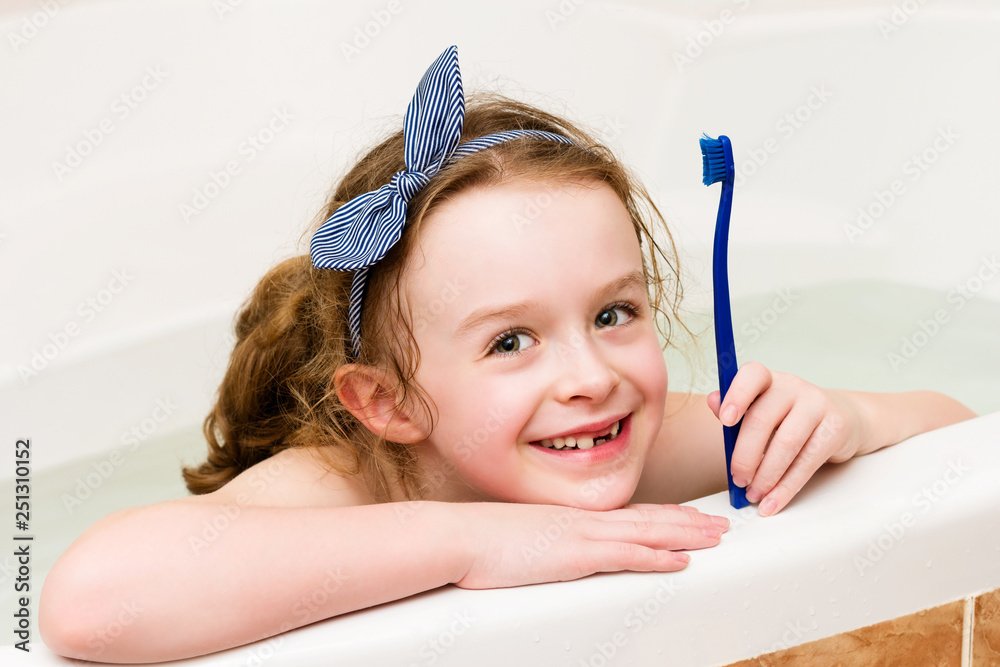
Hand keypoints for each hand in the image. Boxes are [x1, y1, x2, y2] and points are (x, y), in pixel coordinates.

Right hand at [452, 503, 728, 589]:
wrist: (460, 536)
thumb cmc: (481, 541)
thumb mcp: (521, 539)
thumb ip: (544, 543)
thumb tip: (551, 553)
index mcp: (573, 518)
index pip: (628, 515)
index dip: (662, 515)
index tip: (687, 517)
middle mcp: (584, 521)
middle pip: (648, 519)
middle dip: (687, 522)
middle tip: (720, 524)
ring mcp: (583, 535)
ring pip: (647, 532)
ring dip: (686, 535)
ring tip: (716, 537)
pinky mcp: (577, 554)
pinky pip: (628, 555)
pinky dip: (658, 557)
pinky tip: (681, 561)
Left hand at [707, 361, 863, 516]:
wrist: (843, 418)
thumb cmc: (790, 417)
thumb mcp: (761, 409)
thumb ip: (735, 410)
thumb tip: (713, 400)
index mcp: (768, 380)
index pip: (752, 375)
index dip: (736, 396)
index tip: (725, 421)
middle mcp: (792, 386)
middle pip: (762, 420)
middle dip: (745, 456)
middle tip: (738, 479)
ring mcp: (816, 404)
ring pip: (786, 444)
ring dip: (766, 476)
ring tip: (753, 494)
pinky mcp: (835, 428)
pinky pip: (807, 462)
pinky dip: (787, 487)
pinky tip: (774, 500)